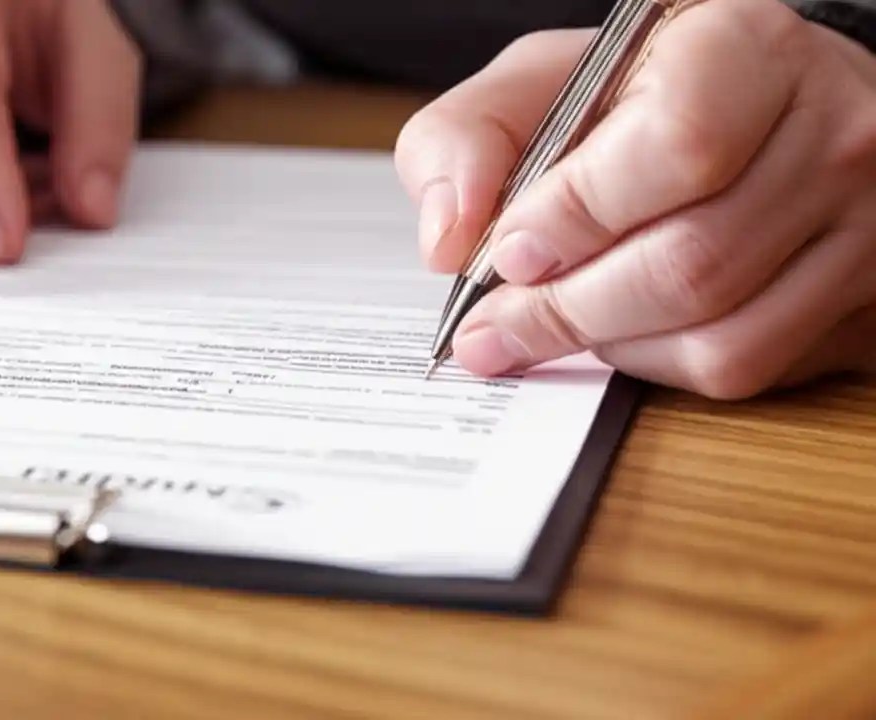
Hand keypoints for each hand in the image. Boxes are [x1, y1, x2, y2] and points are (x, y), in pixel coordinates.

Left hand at [396, 0, 875, 398]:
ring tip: (547, 329)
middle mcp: (832, 134)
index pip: (678, 149)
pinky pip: (749, 367)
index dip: (577, 216)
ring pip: (721, 335)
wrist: (761, 111)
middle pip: (691, 265)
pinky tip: (619, 332)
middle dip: (564, 311)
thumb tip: (449, 239)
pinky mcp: (861, 301)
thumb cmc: (643, 97)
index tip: (509, 250)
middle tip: (494, 326)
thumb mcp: (540, 83)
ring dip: (607, 347)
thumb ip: (465, 138)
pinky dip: (659, 367)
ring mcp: (863, 225)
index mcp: (749, 51)